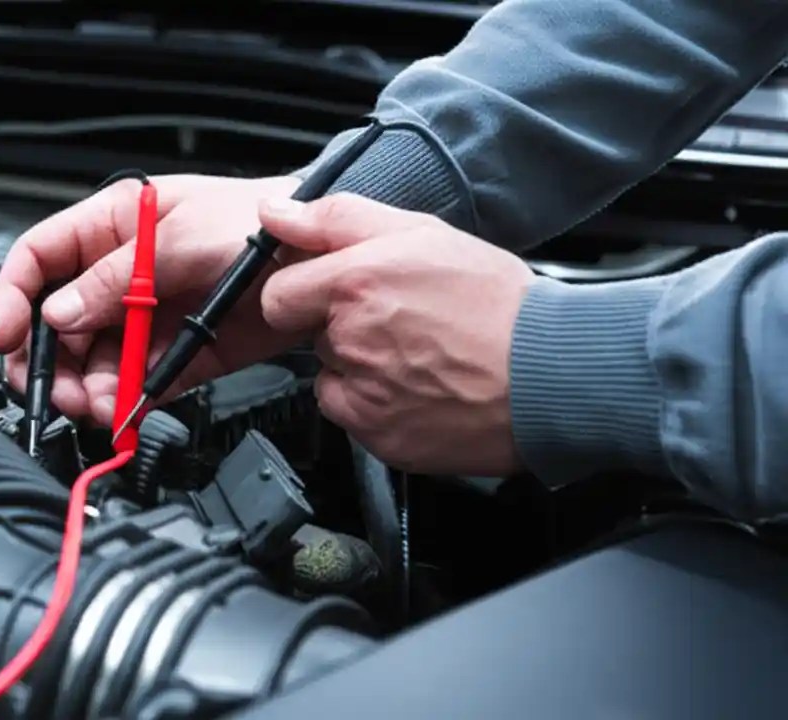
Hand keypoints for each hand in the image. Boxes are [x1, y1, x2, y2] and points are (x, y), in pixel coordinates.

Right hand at [0, 174, 302, 424]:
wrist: (316, 256)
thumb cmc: (255, 221)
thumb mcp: (178, 236)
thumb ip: (116, 278)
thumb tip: (61, 313)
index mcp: (112, 227)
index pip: (40, 259)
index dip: (14, 297)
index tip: (7, 336)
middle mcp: (121, 275)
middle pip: (59, 323)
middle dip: (51, 361)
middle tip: (56, 390)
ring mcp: (147, 316)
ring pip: (96, 361)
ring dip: (89, 389)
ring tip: (97, 406)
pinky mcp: (177, 353)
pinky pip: (139, 382)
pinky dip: (128, 401)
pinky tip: (125, 410)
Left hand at [258, 194, 535, 475]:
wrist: (552, 374)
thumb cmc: (498, 304)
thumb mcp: (420, 233)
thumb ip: (335, 219)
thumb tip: (273, 212)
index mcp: (354, 284)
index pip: (276, 294)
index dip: (303, 291)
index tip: (334, 292)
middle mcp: (350, 341)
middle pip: (310, 334)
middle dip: (341, 325)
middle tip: (400, 320)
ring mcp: (362, 394)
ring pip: (333, 374)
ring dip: (360, 366)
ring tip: (419, 354)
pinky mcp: (378, 436)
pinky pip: (353, 414)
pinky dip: (375, 404)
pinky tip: (419, 387)